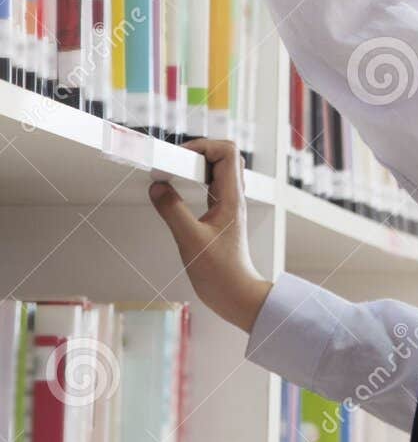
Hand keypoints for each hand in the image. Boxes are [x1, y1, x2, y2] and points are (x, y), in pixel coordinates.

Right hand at [149, 139, 271, 333]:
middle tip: (174, 160)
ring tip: (173, 171)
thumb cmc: (220, 273)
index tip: (178, 155)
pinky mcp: (222, 215)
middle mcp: (234, 197)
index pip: (227, 152)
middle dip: (199, 150)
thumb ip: (172, 210)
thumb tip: (157, 187)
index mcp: (232, 197)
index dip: (203, 145)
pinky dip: (196, 180)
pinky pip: (212, 186)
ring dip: (198, 165)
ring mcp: (229, 205)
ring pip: (219, 170)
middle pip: (225, 156)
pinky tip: (178, 190)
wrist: (237, 295)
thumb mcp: (190, 240)